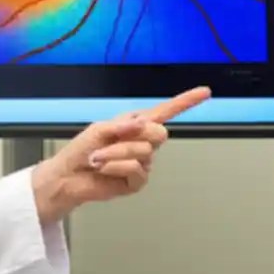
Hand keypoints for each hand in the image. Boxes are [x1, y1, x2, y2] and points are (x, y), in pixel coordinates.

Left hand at [30, 86, 210, 224]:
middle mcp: (142, 142)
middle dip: (135, 136)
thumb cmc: (81, 150)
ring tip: (98, 159)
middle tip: (111, 140)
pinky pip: (135, 169)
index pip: (164, 112)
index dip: (185, 102)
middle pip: (159, 133)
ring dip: (116, 153)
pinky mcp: (137, 181)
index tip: (205, 92)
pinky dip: (116, 167)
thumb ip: (123, 126)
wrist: (68, 176)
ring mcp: (142, 163)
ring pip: (143, 152)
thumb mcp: (100, 129)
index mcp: (134, 125)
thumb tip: (144, 126)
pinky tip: (103, 169)